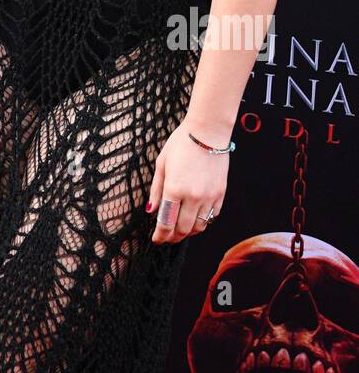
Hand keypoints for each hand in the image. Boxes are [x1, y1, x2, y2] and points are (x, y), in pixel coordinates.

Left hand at [146, 119, 229, 242]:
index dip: (160, 236)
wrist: (208, 132)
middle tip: (166, 238)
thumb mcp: (162, 164)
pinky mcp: (220, 194)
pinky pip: (212, 217)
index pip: (166, 222)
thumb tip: (151, 210)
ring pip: (199, 227)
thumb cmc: (181, 144)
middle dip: (173, 237)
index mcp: (174, 188)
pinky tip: (195, 218)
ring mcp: (209, 197)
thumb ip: (156, 190)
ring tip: (180, 230)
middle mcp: (193, 196)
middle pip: (183, 229)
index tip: (156, 240)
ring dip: (188, 232)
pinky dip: (203, 222)